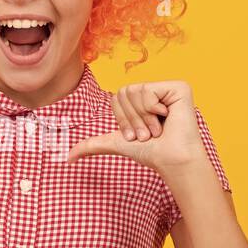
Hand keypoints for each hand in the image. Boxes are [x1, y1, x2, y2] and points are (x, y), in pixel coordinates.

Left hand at [65, 80, 204, 172]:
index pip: (116, 97)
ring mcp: (168, 87)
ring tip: (157, 129)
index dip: (122, 118)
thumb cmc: (149, 152)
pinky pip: (150, 90)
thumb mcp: (115, 143)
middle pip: (124, 91)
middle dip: (131, 118)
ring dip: (143, 117)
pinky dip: (153, 109)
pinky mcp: (180, 87)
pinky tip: (167, 118)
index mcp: (142, 98)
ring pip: (135, 91)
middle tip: (147, 133)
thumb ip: (92, 145)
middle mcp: (156, 89)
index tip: (135, 136)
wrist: (169, 160)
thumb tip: (67, 158)